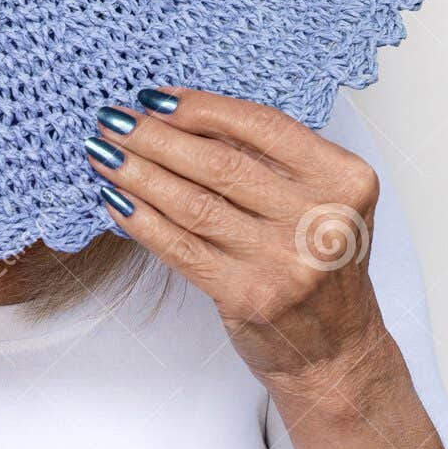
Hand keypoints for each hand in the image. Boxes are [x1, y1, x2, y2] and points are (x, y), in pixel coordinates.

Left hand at [87, 87, 391, 404]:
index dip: (200, 108)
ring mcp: (285, 262)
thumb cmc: (316, 264)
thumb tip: (176, 114)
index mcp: (344, 179)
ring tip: (103, 154)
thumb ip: (263, 159)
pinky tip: (115, 200)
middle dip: (155, 137)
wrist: (335, 350)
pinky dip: (141, 220)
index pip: (261, 125)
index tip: (154, 98)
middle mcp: (321, 219)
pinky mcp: (249, 296)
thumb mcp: (315, 201)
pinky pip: (180, 247)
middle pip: (219, 163)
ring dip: (137, 174)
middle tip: (113, 121)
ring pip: (192, 204)